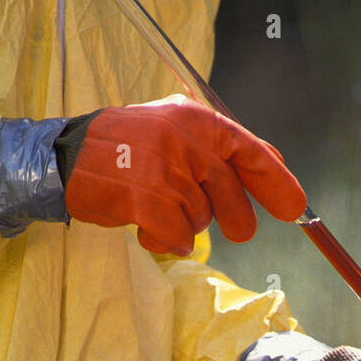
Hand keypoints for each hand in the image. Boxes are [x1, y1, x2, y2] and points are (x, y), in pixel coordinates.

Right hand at [62, 95, 306, 253]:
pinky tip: (144, 224)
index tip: (295, 208)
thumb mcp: (176, 130)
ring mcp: (165, 170)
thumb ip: (221, 147)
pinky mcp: (147, 200)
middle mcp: (185, 140)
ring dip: (182, 224)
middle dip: (233, 218)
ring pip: (201, 220)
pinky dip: (165, 241)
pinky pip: (179, 238)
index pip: (250, 151)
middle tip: (232, 228)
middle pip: (231, 196)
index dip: (276, 182)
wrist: (66, 157)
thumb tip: (275, 163)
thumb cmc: (125, 147)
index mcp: (197, 119)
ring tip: (154, 205)